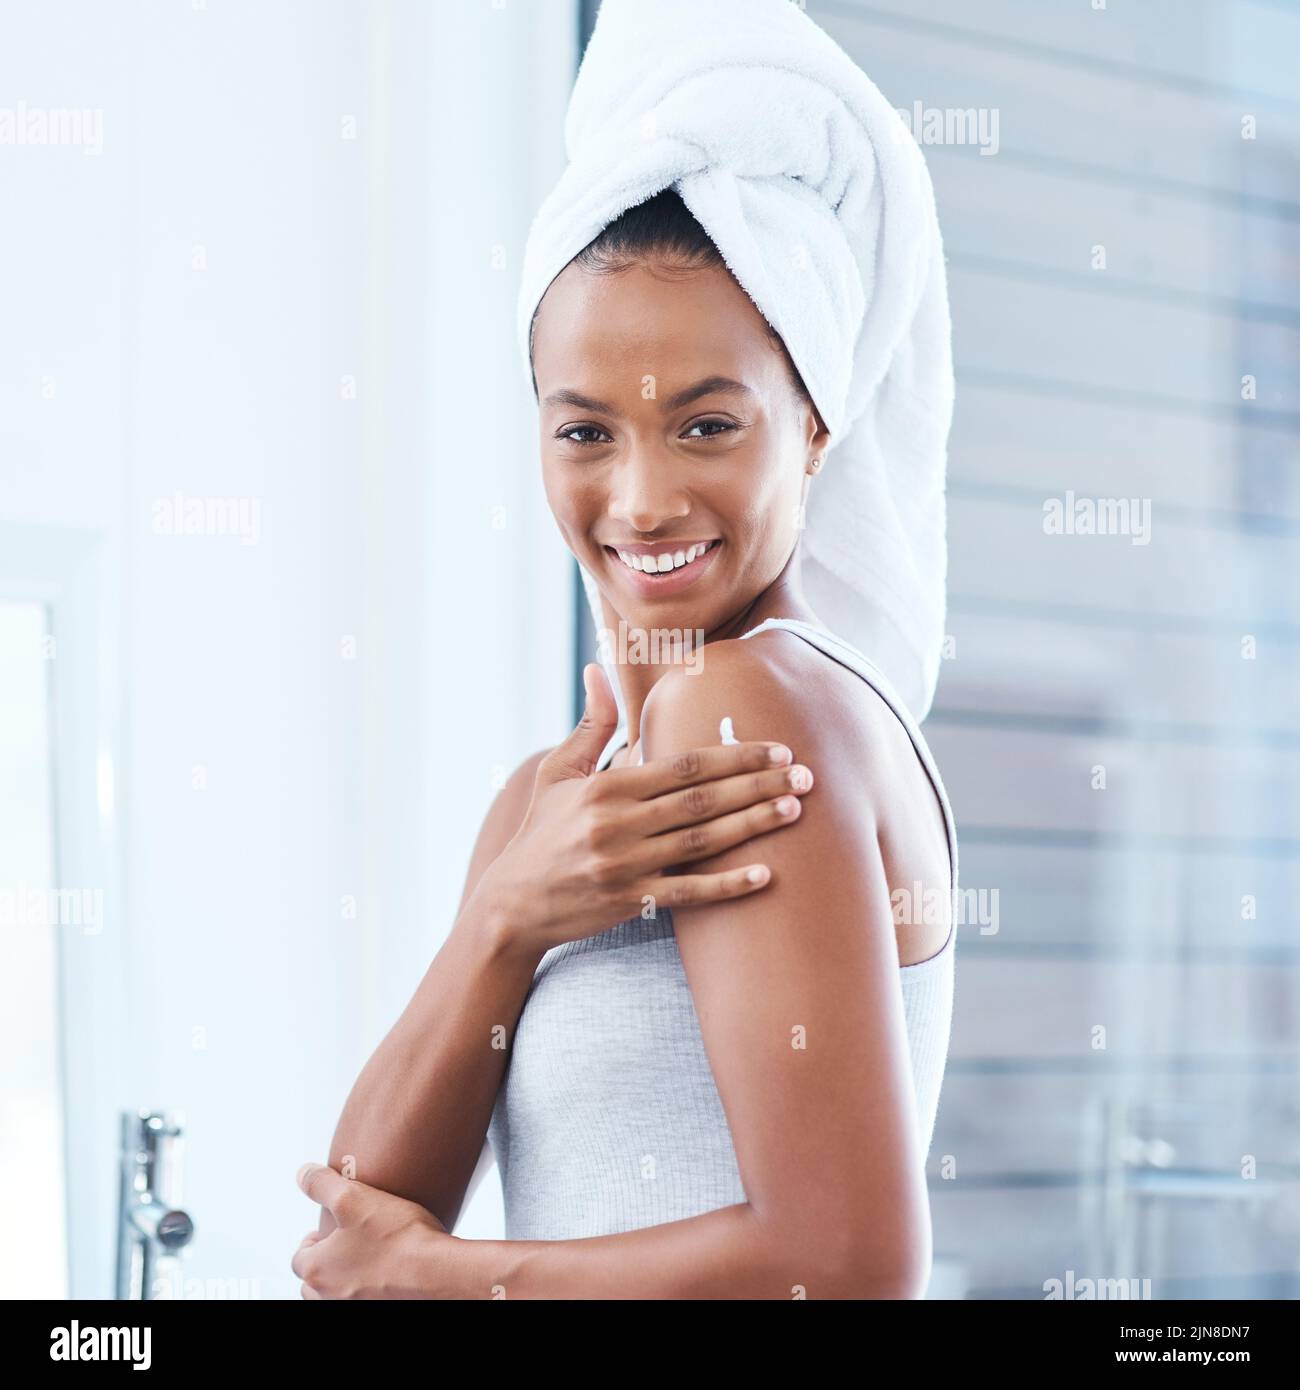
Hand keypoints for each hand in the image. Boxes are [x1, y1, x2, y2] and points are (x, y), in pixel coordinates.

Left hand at [293, 1162, 458, 1299]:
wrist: (434, 1272)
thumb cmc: (396, 1239)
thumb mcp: (351, 1197)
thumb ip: (322, 1184)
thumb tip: (303, 1174)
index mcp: (317, 1270)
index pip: (299, 1258)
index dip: (312, 1240)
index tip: (329, 1230)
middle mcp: (331, 1296)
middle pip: (313, 1283)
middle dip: (324, 1264)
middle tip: (345, 1245)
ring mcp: (356, 1305)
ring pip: (336, 1296)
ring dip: (343, 1279)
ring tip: (364, 1259)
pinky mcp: (381, 1305)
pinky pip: (363, 1298)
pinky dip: (366, 1289)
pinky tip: (386, 1271)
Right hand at [468, 662, 814, 954]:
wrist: (511, 904)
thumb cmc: (540, 831)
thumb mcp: (558, 772)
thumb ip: (592, 723)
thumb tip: (597, 668)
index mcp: (607, 787)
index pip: (684, 765)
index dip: (735, 756)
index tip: (777, 748)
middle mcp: (618, 824)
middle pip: (703, 800)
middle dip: (759, 785)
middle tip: (806, 776)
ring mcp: (625, 865)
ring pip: (702, 841)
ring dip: (752, 825)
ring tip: (793, 810)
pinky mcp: (629, 902)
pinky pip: (688, 892)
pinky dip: (726, 884)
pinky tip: (764, 875)